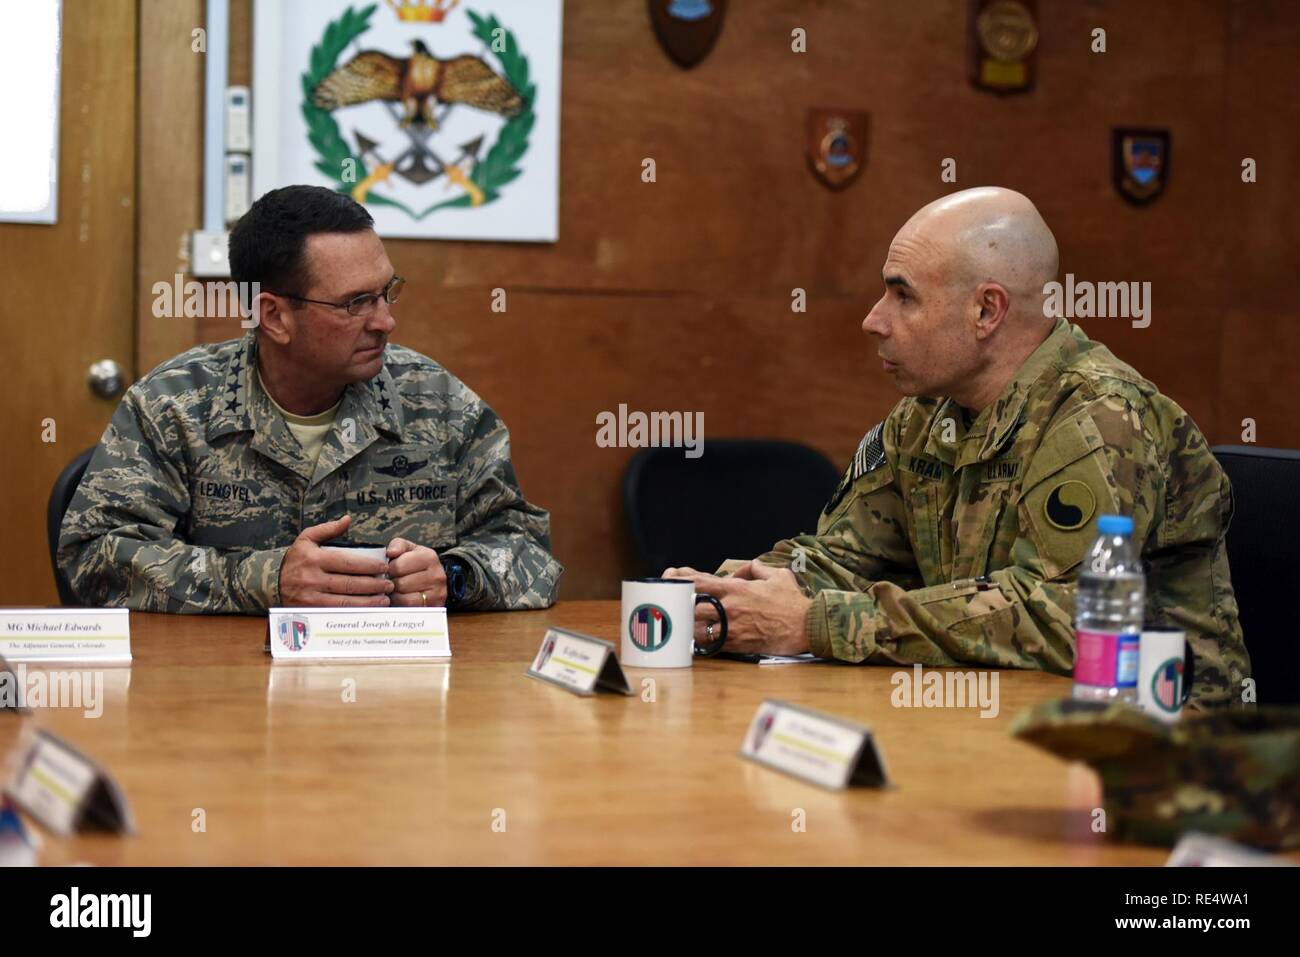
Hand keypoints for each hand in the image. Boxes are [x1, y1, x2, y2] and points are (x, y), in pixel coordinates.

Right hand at [279, 515, 392, 606]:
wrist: (271, 582)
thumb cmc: (295, 559)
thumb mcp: (307, 539)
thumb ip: (328, 529)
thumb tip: (347, 519)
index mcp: (315, 558)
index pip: (348, 563)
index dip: (369, 566)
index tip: (383, 567)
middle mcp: (313, 578)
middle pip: (349, 584)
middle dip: (373, 585)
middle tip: (389, 585)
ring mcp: (311, 597)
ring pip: (345, 601)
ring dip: (368, 602)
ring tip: (384, 599)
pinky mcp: (310, 611)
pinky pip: (336, 613)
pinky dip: (354, 612)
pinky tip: (368, 610)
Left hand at [386, 537, 446, 606]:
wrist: (435, 578)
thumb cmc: (417, 564)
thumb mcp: (409, 549)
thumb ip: (397, 545)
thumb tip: (390, 552)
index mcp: (429, 557)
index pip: (398, 566)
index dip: (389, 570)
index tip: (390, 570)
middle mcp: (436, 575)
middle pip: (401, 584)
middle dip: (392, 584)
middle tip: (393, 581)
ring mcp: (437, 592)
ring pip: (405, 598)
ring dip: (396, 595)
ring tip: (397, 590)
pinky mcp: (434, 606)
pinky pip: (410, 608)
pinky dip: (402, 604)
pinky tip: (402, 598)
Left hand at [663, 560, 812, 655]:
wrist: (806, 627)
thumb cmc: (792, 602)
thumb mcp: (778, 576)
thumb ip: (757, 569)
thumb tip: (747, 567)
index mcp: (736, 589)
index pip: (699, 581)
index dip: (681, 578)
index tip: (671, 576)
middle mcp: (729, 608)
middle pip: (691, 605)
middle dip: (676, 603)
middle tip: (667, 602)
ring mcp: (731, 628)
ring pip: (696, 627)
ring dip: (685, 625)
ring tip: (674, 622)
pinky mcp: (736, 645)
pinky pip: (710, 644)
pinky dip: (698, 642)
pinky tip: (690, 641)